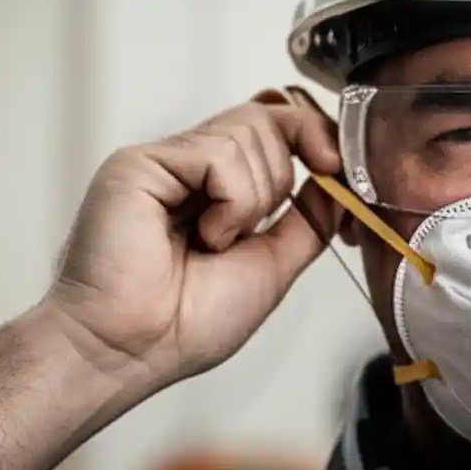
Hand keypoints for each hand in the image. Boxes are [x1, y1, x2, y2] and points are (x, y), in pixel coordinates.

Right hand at [45, 87, 339, 390]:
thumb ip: (309, 219)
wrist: (132, 349)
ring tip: (215, 242)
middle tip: (249, 233)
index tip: (336, 165)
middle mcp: (190, 167)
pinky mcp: (142, 162)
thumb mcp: (274, 264)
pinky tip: (204, 235)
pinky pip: (221, 152)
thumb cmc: (186, 323)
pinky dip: (232, 201)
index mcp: (218, 188)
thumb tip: (338, 179)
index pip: (275, 128)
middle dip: (281, 180)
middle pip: (269, 120)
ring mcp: (167, 161)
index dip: (313, 136)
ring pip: (251, 129)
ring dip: (254, 199)